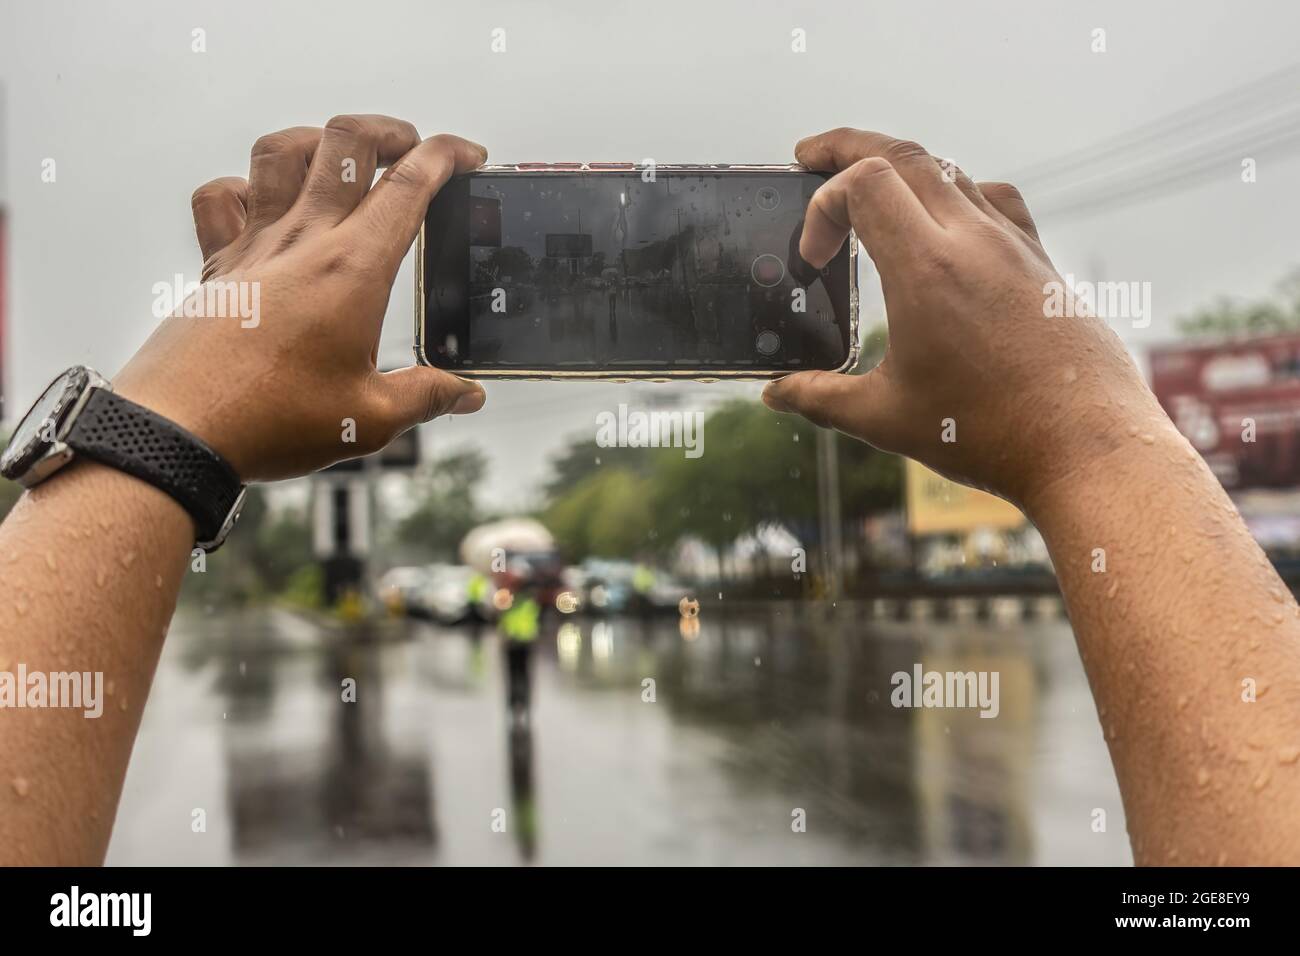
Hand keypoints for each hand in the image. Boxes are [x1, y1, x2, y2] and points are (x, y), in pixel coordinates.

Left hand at [114, 115, 487, 480]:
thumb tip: (465, 394)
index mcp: (352, 270)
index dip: (446, 156)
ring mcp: (254, 246)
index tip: (467, 156)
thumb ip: (427, 398)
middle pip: (347, 141)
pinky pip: (222, 197)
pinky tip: (265, 205)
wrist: (180, 430)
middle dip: (390, 131)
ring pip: (282, 150)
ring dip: (320, 140)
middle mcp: (302, 241)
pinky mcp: (218, 265)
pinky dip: (245, 186)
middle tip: (412, 149)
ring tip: (344, 159)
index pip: (409, 184)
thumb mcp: (370, 419)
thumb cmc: (269, 421)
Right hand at [762, 128, 1164, 508]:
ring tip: (868, 182)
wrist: (1088, 447)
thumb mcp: (886, 419)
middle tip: (810, 156)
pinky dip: (954, 191)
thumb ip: (821, 398)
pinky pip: (994, 199)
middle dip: (848, 147)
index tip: (812, 258)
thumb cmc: (990, 433)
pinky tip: (945, 220)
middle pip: (903, 154)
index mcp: (927, 269)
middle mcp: (973, 241)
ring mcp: (1013, 246)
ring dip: (899, 167)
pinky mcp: (1039, 263)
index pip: (862, 183)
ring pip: (949, 170)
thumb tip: (776, 394)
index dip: (821, 206)